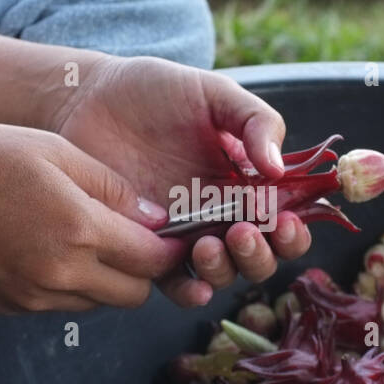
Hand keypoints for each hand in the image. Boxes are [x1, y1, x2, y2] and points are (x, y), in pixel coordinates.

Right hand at [0, 123, 179, 312]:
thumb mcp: (56, 151)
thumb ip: (113, 188)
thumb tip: (158, 218)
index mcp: (78, 230)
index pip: (154, 259)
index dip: (170, 247)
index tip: (170, 231)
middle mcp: (60, 274)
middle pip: (135, 293)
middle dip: (142, 268)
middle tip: (130, 234)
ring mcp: (33, 297)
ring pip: (100, 302)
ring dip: (107, 278)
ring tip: (85, 236)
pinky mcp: (12, 307)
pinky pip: (63, 303)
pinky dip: (71, 283)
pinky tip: (49, 246)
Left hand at [46, 55, 312, 306]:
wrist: (90, 98)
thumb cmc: (155, 91)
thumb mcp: (215, 92)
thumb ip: (256, 121)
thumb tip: (278, 169)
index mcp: (246, 184)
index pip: (285, 221)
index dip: (293, 231)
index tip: (284, 221)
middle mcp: (222, 216)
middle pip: (259, 257)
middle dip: (259, 254)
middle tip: (243, 232)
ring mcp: (185, 235)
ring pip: (221, 273)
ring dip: (224, 269)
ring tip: (206, 245)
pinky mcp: (146, 247)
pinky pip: (174, 283)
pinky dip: (189, 292)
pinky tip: (193, 287)